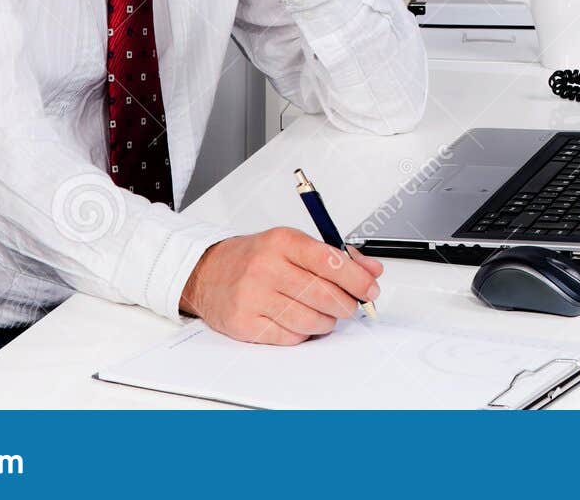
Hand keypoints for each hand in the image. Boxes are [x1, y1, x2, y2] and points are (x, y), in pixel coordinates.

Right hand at [179, 227, 384, 344]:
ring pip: (310, 321)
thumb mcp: (294, 244)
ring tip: (324, 314)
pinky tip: (300, 322)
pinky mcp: (245, 324)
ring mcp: (254, 297)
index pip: (330, 261)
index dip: (357, 279)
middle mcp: (267, 267)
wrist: (208, 272)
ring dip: (327, 322)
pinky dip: (303, 334)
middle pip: (323, 295)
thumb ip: (335, 256)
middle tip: (351, 305)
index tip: (370, 288)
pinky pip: (290, 338)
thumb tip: (372, 271)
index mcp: (283, 241)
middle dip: (347, 305)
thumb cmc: (256, 257)